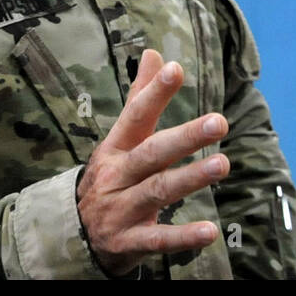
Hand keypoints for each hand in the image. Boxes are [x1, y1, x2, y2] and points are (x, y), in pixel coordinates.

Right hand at [76, 48, 228, 275]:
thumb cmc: (109, 177)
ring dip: (190, 178)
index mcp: (115, 147)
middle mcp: (117, 175)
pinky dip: (183, 237)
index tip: (176, 70)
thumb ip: (139, 98)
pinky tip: (209, 231)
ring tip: (222, 164)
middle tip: (219, 121)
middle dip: (185, 137)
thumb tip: (155, 53)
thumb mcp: (119, 139)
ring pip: (158, 191)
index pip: (135, 115)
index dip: (155, 93)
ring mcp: (121, 210)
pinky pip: (158, 239)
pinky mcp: (129, 242)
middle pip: (152, 153)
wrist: (72, 234)